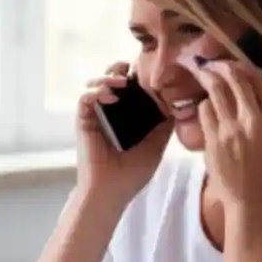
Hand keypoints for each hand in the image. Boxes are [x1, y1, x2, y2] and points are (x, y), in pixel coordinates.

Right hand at [76, 61, 174, 204]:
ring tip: (122, 81)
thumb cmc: (132, 174)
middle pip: (112, 78)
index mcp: (127, 115)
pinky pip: (84, 98)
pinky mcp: (83, 121)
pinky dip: (96, 92)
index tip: (154, 74)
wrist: (111, 192)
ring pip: (96, 82)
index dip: (140, 75)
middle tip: (134, 70)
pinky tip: (111, 98)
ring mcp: (95, 116)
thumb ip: (166, 124)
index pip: (132, 86)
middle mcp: (110, 112)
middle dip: (122, 69)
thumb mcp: (157, 145)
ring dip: (108, 76)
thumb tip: (179, 102)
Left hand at [195, 60, 261, 217]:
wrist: (254, 204)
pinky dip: (204, 106)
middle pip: (234, 81)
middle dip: (222, 67)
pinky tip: (205, 106)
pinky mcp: (212, 141)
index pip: (259, 82)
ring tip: (204, 77)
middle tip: (212, 63)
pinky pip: (205, 113)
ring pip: (215, 93)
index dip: (246, 67)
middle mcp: (250, 120)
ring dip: (209, 83)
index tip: (236, 64)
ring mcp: (229, 130)